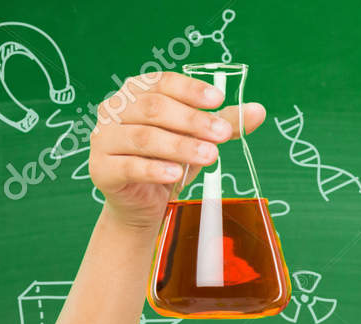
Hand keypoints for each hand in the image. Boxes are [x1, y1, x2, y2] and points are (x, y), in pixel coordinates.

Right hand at [89, 71, 267, 231]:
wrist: (141, 205)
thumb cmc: (167, 163)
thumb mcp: (197, 140)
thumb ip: (222, 124)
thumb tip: (258, 111)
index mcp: (135, 92)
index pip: (162, 82)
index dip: (191, 90)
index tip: (220, 101)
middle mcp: (114, 109)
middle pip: (154, 108)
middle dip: (192, 121)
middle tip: (222, 135)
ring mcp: (104, 138)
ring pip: (144, 137)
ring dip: (180, 146)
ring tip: (210, 156)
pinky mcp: (101, 168)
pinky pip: (130, 166)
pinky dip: (155, 169)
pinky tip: (177, 174)